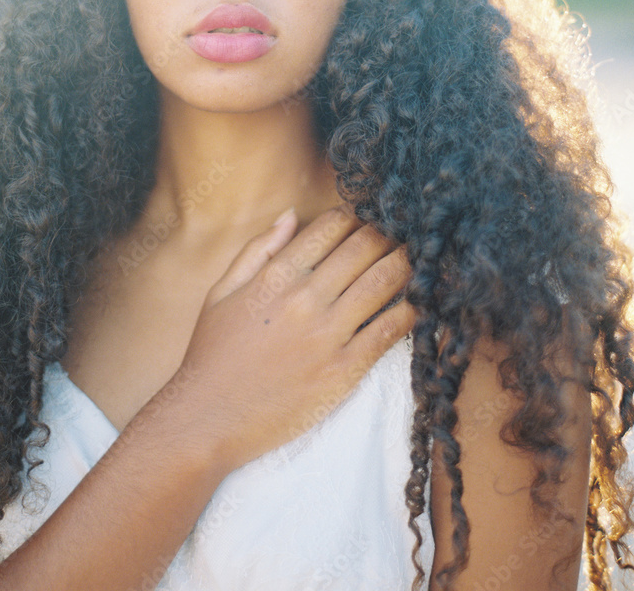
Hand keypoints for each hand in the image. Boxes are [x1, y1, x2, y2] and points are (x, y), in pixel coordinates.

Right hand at [176, 204, 414, 472]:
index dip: (357, 214)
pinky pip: (390, 330)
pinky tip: (426, 301)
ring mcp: (328, 334)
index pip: (332, 226)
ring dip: (409, 262)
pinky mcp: (344, 370)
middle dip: (391, 231)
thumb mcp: (221, 291)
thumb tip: (292, 215)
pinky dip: (414, 311)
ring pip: (385, 281)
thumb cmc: (211, 355)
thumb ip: (257, 249)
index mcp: (277, 274)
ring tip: (424, 256)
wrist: (207, 419)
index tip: (372, 214)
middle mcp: (306, 297)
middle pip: (365, 246)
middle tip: (407, 230)